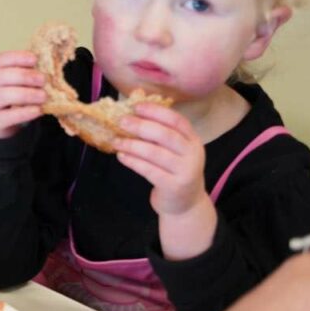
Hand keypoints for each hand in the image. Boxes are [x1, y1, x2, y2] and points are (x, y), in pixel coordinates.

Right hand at [0, 50, 47, 139]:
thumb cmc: (9, 100)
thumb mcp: (13, 85)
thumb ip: (26, 77)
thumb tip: (49, 68)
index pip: (2, 60)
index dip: (18, 57)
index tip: (35, 59)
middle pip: (1, 76)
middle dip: (24, 76)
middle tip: (42, 79)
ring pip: (2, 95)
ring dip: (26, 94)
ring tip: (43, 96)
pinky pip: (7, 116)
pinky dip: (24, 113)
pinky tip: (37, 110)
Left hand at [116, 103, 208, 217]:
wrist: (185, 204)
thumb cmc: (173, 171)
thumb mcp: (174, 151)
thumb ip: (159, 134)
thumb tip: (132, 112)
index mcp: (193, 140)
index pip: (176, 120)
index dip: (156, 111)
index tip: (136, 106)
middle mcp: (193, 154)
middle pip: (166, 135)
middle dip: (141, 126)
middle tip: (121, 121)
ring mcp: (185, 171)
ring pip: (155, 153)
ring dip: (132, 145)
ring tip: (116, 141)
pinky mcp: (174, 186)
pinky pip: (149, 170)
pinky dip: (133, 161)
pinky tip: (121, 156)